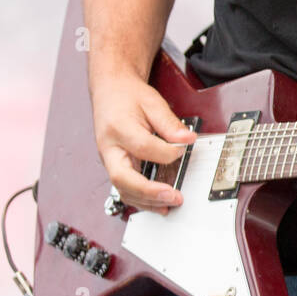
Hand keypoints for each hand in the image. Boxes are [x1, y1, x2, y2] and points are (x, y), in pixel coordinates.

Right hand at [90, 70, 196, 214]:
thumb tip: (187, 139)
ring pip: (122, 190)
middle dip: (149, 192)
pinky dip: (141, 200)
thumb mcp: (152, 102)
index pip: (143, 147)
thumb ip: (170, 123)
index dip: (166, 152)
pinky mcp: (114, 167)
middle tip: (174, 196)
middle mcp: (109, 148)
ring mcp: (109, 160)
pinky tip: (158, 204)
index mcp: (118, 128)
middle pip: (123, 178)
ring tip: (170, 204)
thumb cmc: (128, 96)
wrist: (110, 91)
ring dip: (146, 201)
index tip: (182, 149)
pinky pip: (124, 189)